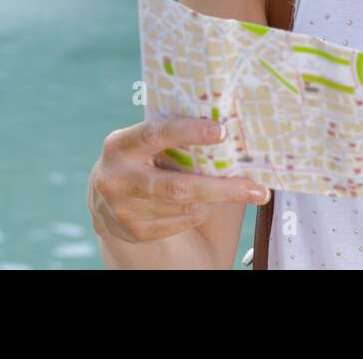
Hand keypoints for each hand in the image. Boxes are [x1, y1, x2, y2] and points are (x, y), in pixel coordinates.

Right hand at [88, 117, 269, 243]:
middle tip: (256, 189)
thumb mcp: (147, 142)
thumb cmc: (142, 158)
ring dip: (214, 199)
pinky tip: (203, 202)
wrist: (105, 197)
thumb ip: (175, 136)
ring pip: (185, 206)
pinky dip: (199, 212)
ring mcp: (122, 209)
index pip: (157, 134)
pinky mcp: (133, 232)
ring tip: (232, 189)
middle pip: (178, 186)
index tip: (223, 132)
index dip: (190, 132)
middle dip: (222, 188)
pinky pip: (182, 222)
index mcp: (120, 144)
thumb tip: (230, 131)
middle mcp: (116, 178)